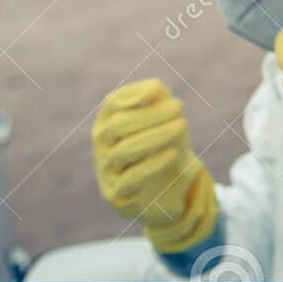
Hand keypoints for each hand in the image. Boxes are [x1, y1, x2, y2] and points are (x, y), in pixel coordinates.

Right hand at [91, 78, 217, 252]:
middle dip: (151, 114)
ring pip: (123, 151)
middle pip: (118, 125)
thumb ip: (158, 97)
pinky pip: (132, 178)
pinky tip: (174, 153)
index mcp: (108, 121)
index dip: (133, 95)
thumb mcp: (165, 118)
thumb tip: (153, 87)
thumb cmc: (163, 144)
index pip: (112, 104)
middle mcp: (101, 145)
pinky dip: (154, 164)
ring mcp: (105, 169)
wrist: (166, 187)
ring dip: (156, 136)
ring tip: (181, 125)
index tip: (158, 90)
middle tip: (180, 107)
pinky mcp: (115, 194)